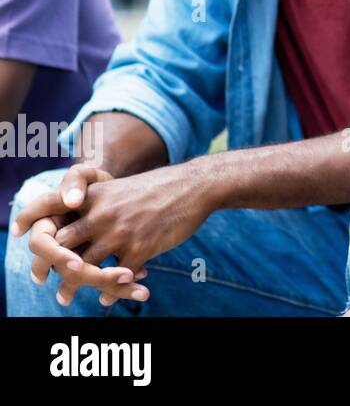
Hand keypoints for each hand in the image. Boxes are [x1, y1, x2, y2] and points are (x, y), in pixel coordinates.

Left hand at [18, 162, 209, 306]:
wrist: (194, 186)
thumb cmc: (158, 187)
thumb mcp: (121, 188)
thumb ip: (98, 206)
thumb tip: (76, 231)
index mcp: (94, 195)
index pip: (50, 204)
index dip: (30, 217)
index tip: (19, 233)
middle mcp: (100, 213)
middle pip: (59, 245)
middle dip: (46, 265)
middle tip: (40, 278)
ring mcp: (119, 232)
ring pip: (82, 268)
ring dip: (71, 286)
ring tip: (64, 297)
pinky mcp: (139, 248)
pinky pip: (114, 278)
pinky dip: (107, 291)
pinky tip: (104, 296)